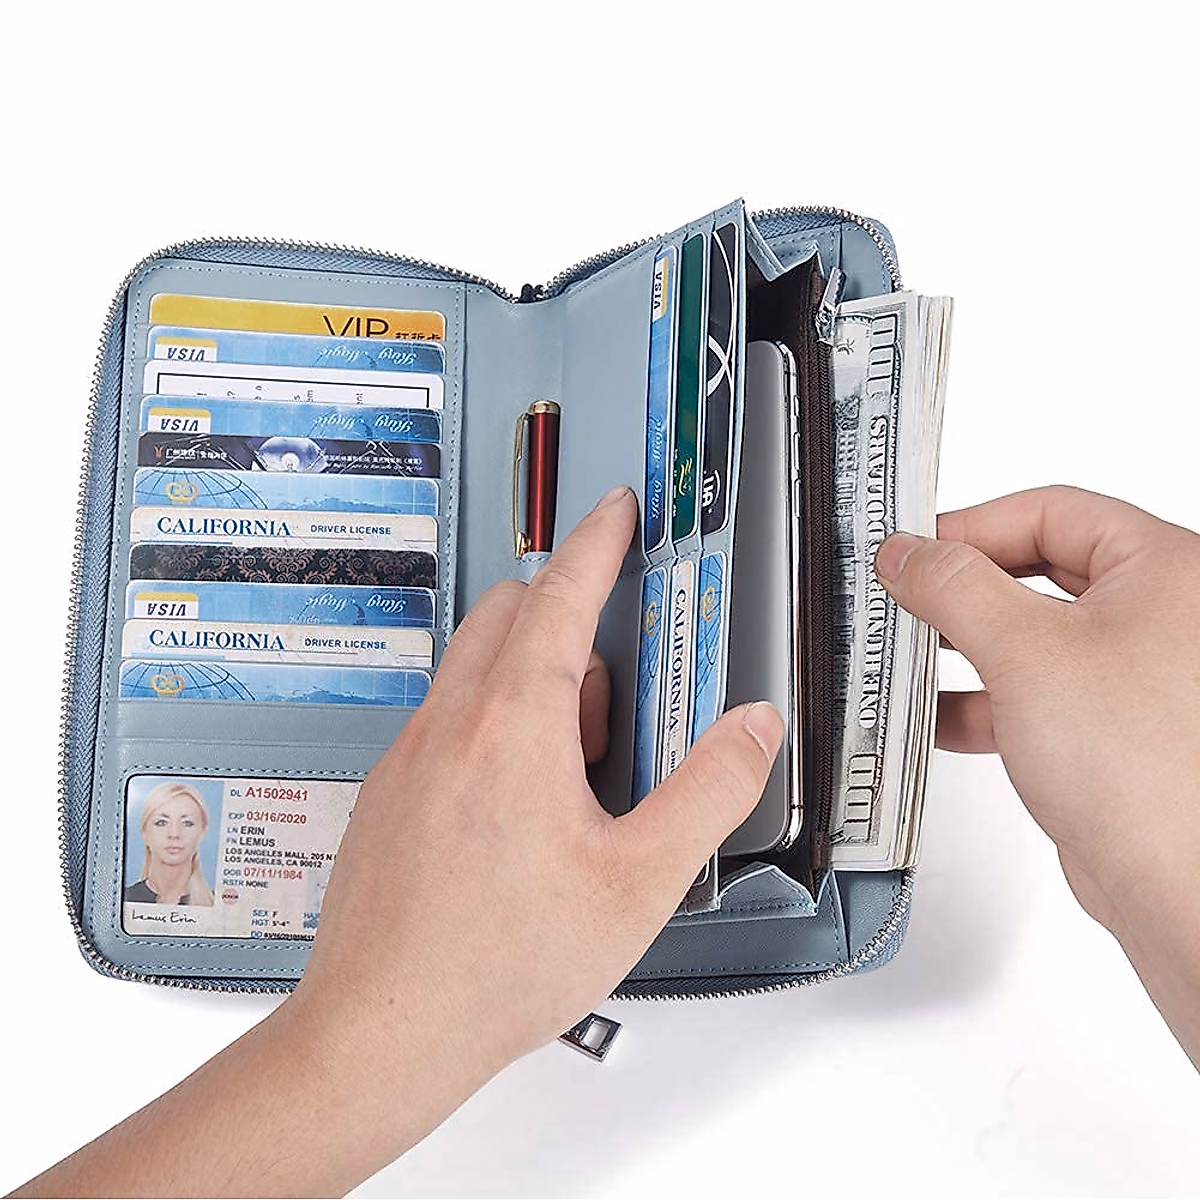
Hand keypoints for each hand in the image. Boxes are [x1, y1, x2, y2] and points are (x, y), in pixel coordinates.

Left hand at [15, 490, 781, 1199]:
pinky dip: (494, 725)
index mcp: (513, 725)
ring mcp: (409, 755)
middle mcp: (450, 723)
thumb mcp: (639, 883)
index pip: (561, 595)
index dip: (599, 542)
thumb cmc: (498, 964)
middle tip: (619, 682)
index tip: (617, 508)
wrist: (379, 1032)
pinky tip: (523, 814)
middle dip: (566, 616)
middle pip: (508, 615)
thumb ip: (710, 792)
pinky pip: (449, 719)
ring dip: (533, 682)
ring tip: (579, 773)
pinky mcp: (389, 792)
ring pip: (476, 670)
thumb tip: (753, 728)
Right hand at [875, 485, 1199, 1065]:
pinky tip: (943, 715)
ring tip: (909, 653)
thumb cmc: (1147, 771)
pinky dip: (986, 698)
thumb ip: (955, 587)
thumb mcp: (1024, 650)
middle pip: (1041, 570)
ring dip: (968, 646)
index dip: (972, 527)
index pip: (1052, 512)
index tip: (912, 551)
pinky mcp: (1113, 730)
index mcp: (1168, 570)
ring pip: (1035, 636)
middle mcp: (1162, 617)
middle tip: (906, 595)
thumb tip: (908, 553)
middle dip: (965, 587)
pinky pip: (1037, 693)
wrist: (1179, 888)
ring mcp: (1138, 676)